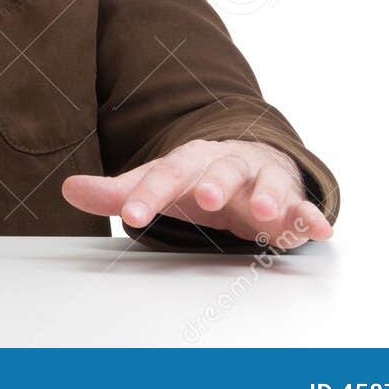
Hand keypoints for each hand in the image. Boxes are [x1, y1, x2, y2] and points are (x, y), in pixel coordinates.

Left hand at [61, 138, 332, 249]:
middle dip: (216, 185)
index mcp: (190, 160)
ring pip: (268, 183)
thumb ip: (118, 192)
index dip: (148, 193)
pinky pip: (304, 205)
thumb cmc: (196, 179)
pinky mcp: (292, 197)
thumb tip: (68, 188)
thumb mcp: (159, 184)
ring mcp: (262, 178)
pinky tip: (320, 228)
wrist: (249, 160)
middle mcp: (227, 164)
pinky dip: (312, 215)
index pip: (166, 173)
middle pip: (221, 170)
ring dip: (270, 197)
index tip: (131, 214)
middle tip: (208, 201)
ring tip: (268, 215)